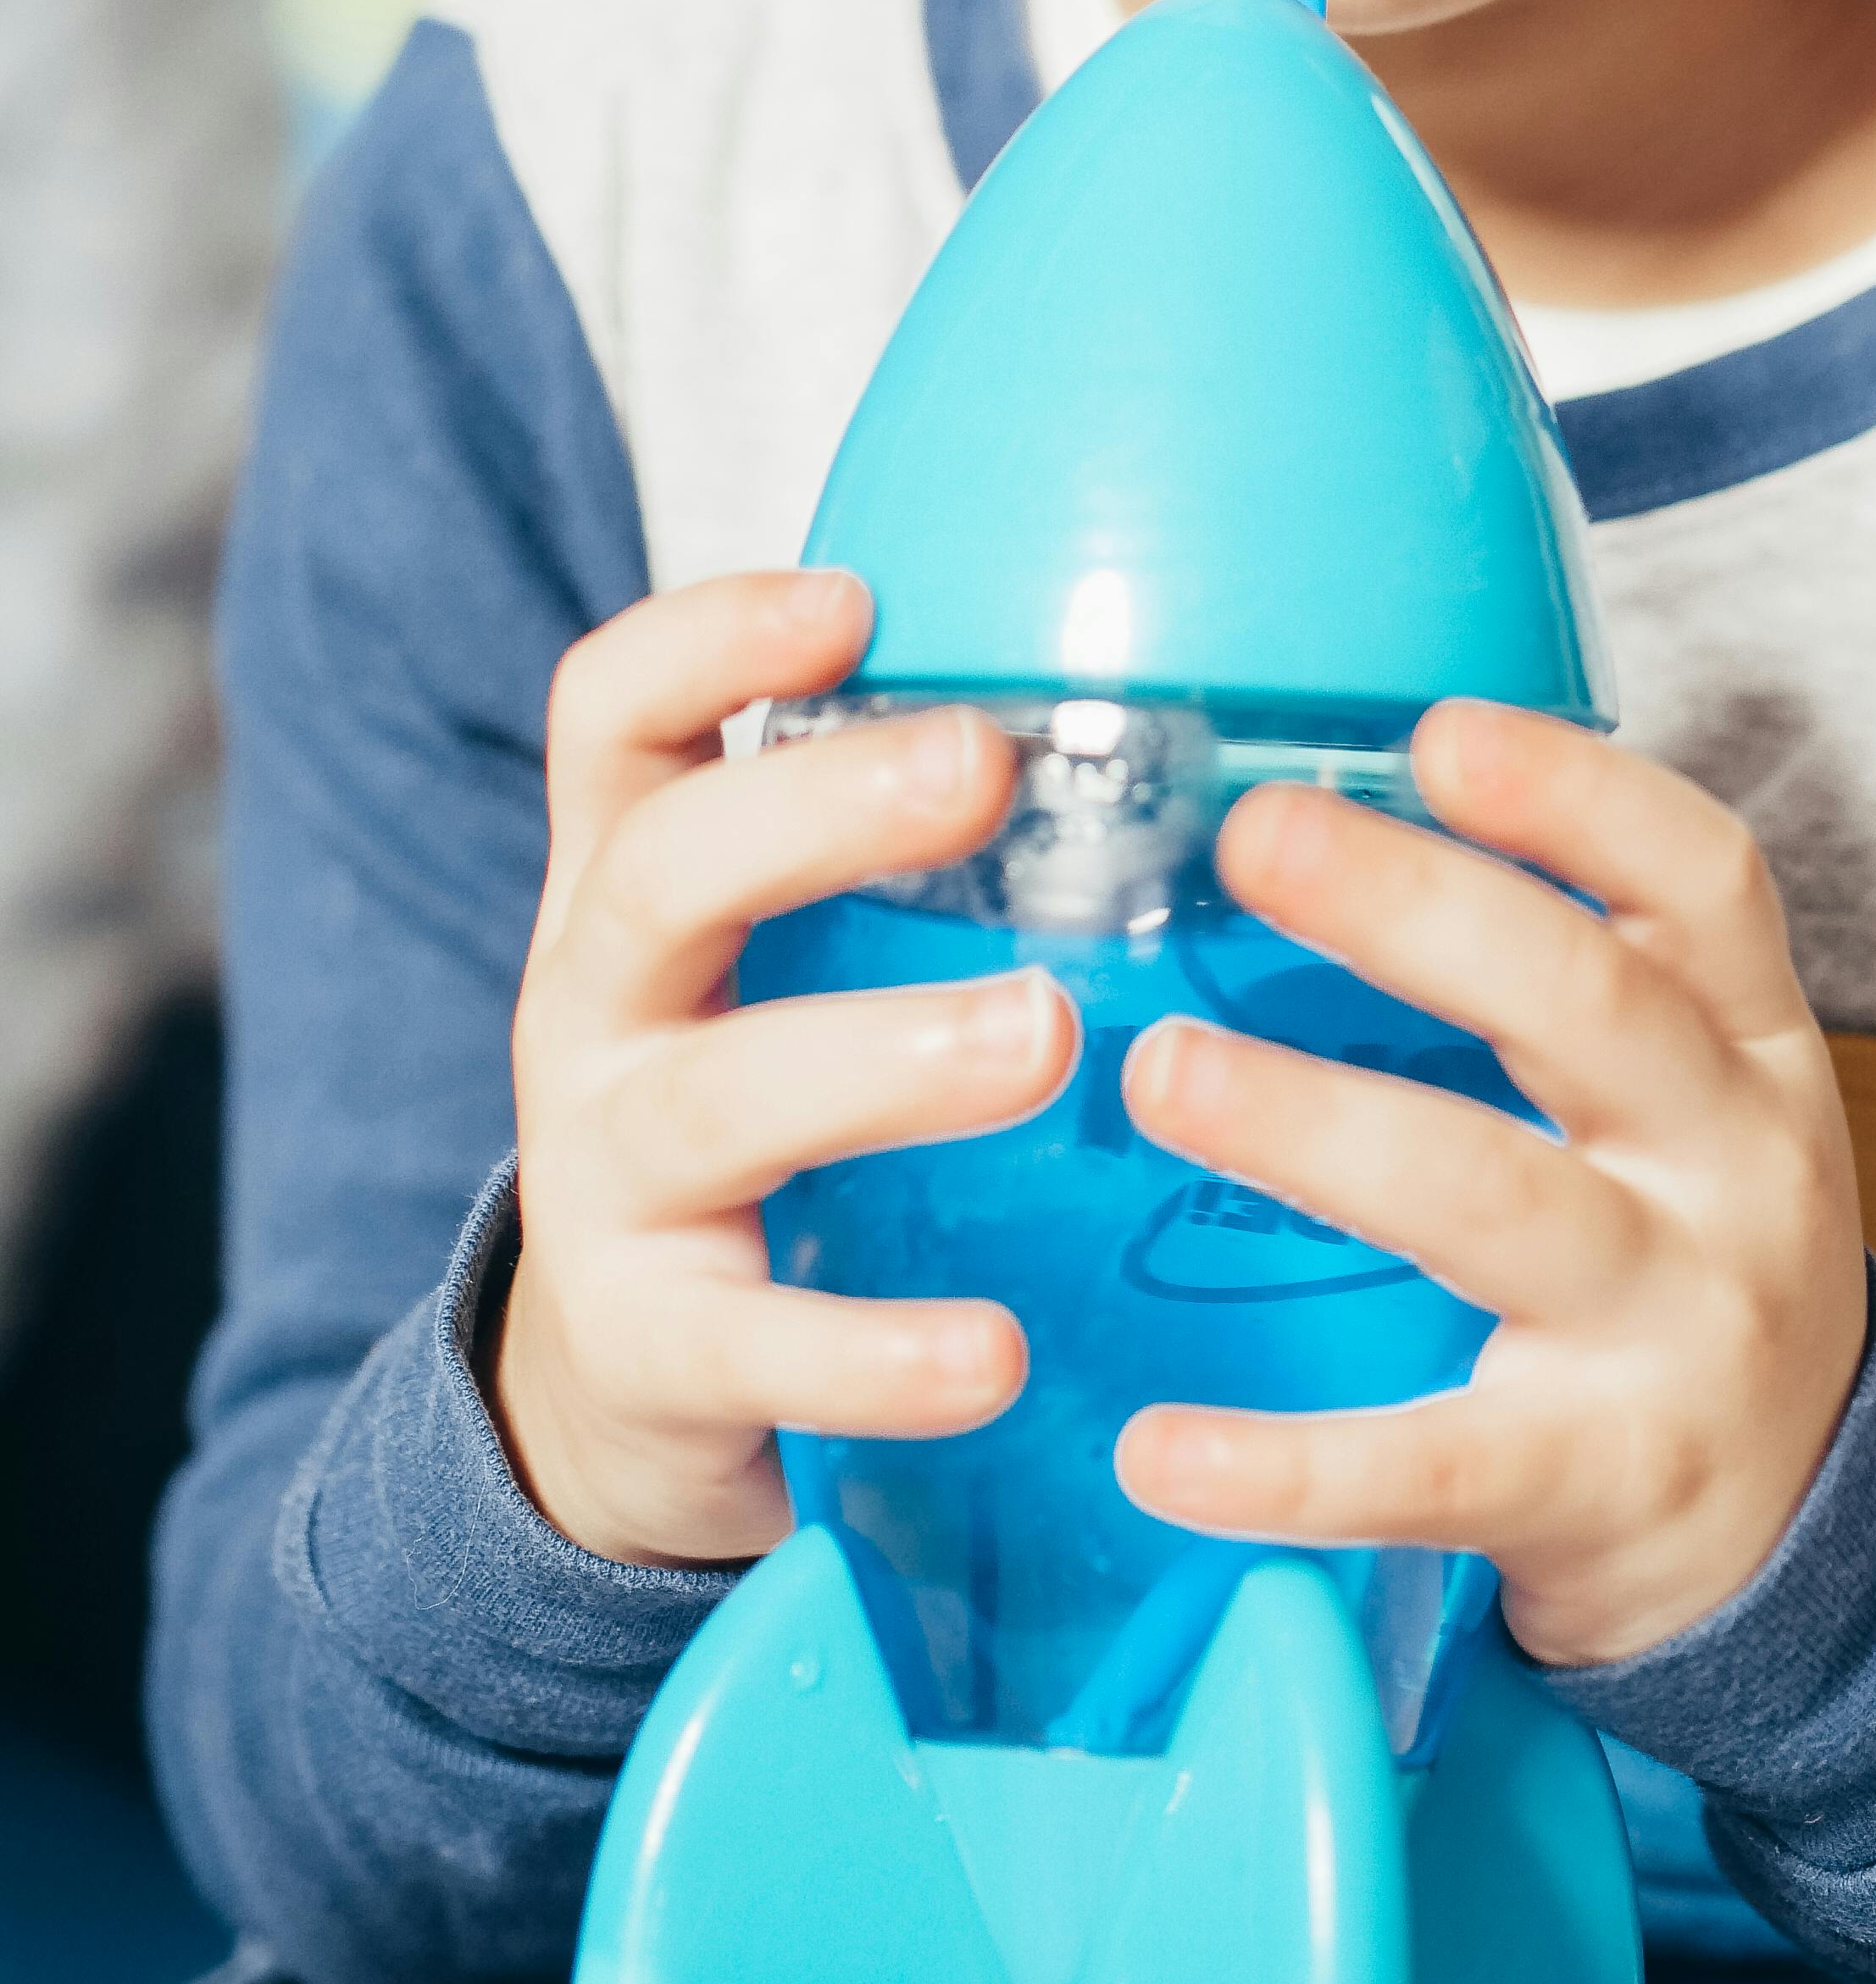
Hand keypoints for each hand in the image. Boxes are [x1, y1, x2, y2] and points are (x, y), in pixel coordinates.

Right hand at [490, 570, 1075, 1568]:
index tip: (852, 601)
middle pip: (663, 872)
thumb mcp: (767, 956)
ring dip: (883, 1060)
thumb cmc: (759, 1105)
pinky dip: (876, 1350)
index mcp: (628, 884)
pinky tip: (996, 1352)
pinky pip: (759, 1348)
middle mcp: (594, 1008)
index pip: (611, 714)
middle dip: (819, 810)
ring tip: (1043, 1037)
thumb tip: (1173, 709)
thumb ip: (888, 848)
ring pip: (720, 1097)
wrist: (615, 1383)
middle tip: (985, 767)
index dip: (711, 639)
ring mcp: (607, 1178)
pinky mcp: (653, 1349)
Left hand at [1114, 701, 1865, 1670]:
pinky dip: (1292, 1464)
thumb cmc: (1688, 1257)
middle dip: (1415, 909)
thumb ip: (1561, 976)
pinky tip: (1158, 1452)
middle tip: (1255, 836)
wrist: (1813, 1540)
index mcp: (1751, 1045)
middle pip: (1588, 1004)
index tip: (1438, 730)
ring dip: (1317, 1130)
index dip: (1578, 796)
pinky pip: (1435, 1465)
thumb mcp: (1692, 1097)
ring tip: (1162, 1072)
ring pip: (1495, 1203)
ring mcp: (1682, 1328)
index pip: (1702, 879)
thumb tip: (1316, 825)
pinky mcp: (1606, 1482)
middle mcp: (1738, 1166)